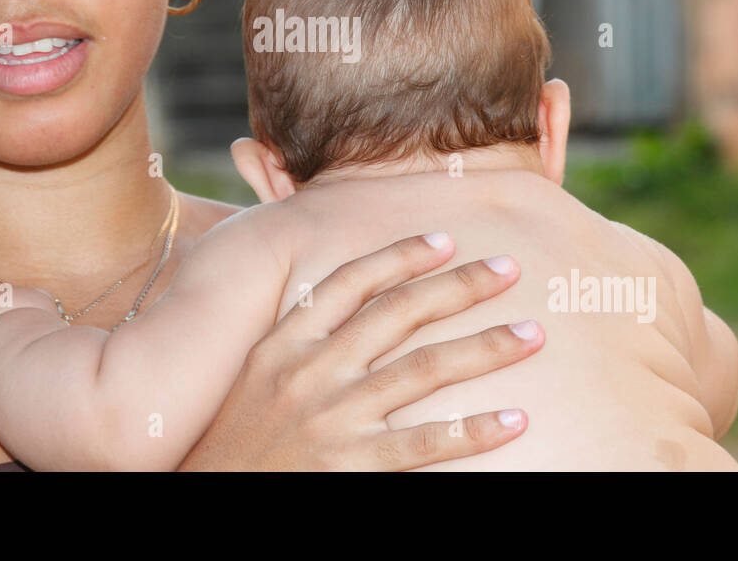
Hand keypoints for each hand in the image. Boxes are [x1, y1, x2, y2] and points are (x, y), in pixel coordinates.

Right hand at [177, 232, 544, 469]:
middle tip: (508, 268)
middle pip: (399, 314)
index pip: (351, 283)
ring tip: (532, 334)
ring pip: (424, 370)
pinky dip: (474, 429)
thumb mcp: (251, 376)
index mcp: (283, 343)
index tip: (445, 241)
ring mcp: (332, 419)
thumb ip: (294, 338)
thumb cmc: (230, 439)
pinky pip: (426, 444)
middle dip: (459, 286)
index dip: (401, 256)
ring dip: (484, 347)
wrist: (204, 497)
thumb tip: (340, 302)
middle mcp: (310, 372)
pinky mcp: (351, 468)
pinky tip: (515, 418)